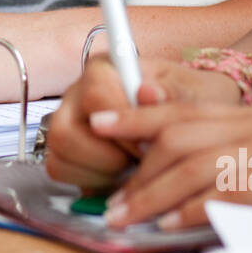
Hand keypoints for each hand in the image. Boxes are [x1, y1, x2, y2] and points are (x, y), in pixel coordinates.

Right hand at [44, 55, 240, 188]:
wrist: (192, 119)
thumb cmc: (189, 102)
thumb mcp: (190, 94)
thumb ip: (171, 95)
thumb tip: (148, 93)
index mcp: (104, 69)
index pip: (96, 97)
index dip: (123, 129)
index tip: (151, 146)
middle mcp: (77, 93)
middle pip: (65, 132)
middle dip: (108, 157)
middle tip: (142, 162)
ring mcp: (68, 122)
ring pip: (59, 155)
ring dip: (100, 173)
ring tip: (133, 169)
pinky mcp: (66, 152)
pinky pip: (60, 172)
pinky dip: (91, 183)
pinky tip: (121, 179)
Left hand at [96, 86, 251, 228]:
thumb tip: (229, 183)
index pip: (182, 109)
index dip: (136, 114)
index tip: (99, 122)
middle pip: (176, 139)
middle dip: (134, 171)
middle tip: (105, 203)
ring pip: (193, 163)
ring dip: (151, 193)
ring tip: (122, 218)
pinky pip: (233, 189)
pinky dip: (198, 205)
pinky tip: (174, 222)